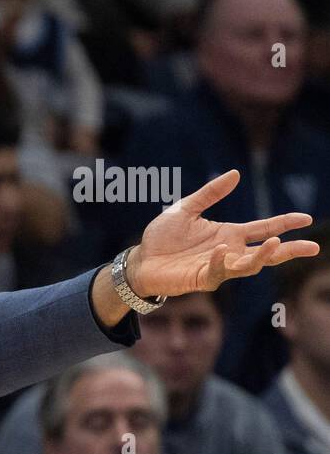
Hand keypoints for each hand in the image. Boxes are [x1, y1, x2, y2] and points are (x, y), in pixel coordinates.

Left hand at [126, 170, 319, 296]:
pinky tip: (222, 249)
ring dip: (263, 256)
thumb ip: (210, 193)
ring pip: (249, 266)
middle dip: (289, 249)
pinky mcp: (203, 279)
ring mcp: (218, 267)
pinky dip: (223, 261)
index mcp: (229, 234)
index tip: (306, 218)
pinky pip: (219, 272)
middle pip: (266, 252)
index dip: (285, 223)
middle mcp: (229, 251)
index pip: (263, 228)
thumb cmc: (163, 236)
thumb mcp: (186, 208)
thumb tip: (236, 174)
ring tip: (276, 243)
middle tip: (312, 246)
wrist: (141, 259)